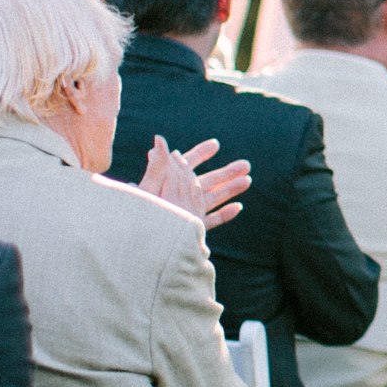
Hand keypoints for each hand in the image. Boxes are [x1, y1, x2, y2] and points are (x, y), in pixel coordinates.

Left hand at [139, 134, 253, 228]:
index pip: (186, 166)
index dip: (200, 154)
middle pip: (205, 182)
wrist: (139, 248)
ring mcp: (185, 215)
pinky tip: (238, 207)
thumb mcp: (149, 188)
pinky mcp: (189, 232)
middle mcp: (178, 199)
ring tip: (248, 181)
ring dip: (230, 190)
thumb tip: (159, 139)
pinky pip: (209, 221)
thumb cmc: (138, 218)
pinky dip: (223, 215)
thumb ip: (158, 166)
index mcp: (167, 186)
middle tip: (246, 164)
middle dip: (226, 173)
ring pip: (211, 199)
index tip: (215, 145)